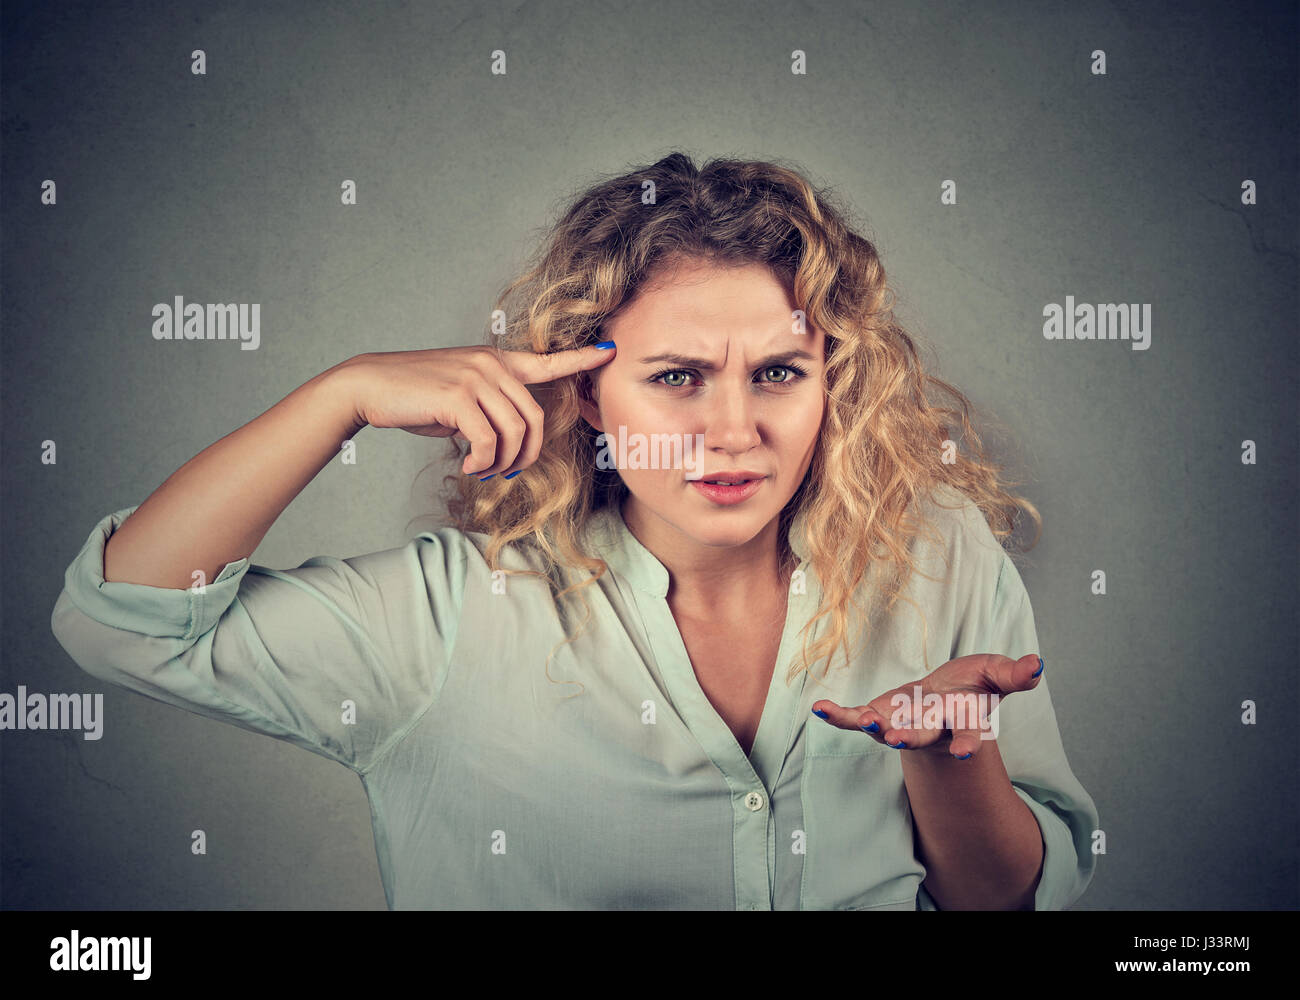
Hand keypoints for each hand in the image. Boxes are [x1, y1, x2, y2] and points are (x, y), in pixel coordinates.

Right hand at [337, 343, 615, 476]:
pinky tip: (467, 466)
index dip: (582, 358)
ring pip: (516, 432)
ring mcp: (476, 378)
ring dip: (503, 462)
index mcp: (497, 361)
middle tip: (505, 470)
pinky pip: (489, 442)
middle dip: (526, 454)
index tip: (610, 350)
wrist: (371, 385)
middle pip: (536, 419)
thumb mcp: (460, 397)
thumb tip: (506, 439)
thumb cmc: (415, 395)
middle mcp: (492, 364)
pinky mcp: (459, 397)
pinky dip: (482, 463)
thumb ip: (489, 407)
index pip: (548, 360)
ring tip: (483, 470)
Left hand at [811, 653, 1044, 758]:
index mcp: (961, 722)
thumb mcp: (994, 675)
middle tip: (898, 740)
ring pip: (887, 731)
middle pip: (921, 738)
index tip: (965, 753)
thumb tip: (1039, 665)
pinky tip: (819, 708)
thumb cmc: (970, 688)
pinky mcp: (878, 718)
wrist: (941, 701)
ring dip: (876, 727)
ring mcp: (901, 726)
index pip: (968, 736)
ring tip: (868, 719)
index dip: (967, 744)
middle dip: (910, 739)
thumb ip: (1014, 675)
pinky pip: (855, 720)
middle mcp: (930, 729)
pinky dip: (837, 716)